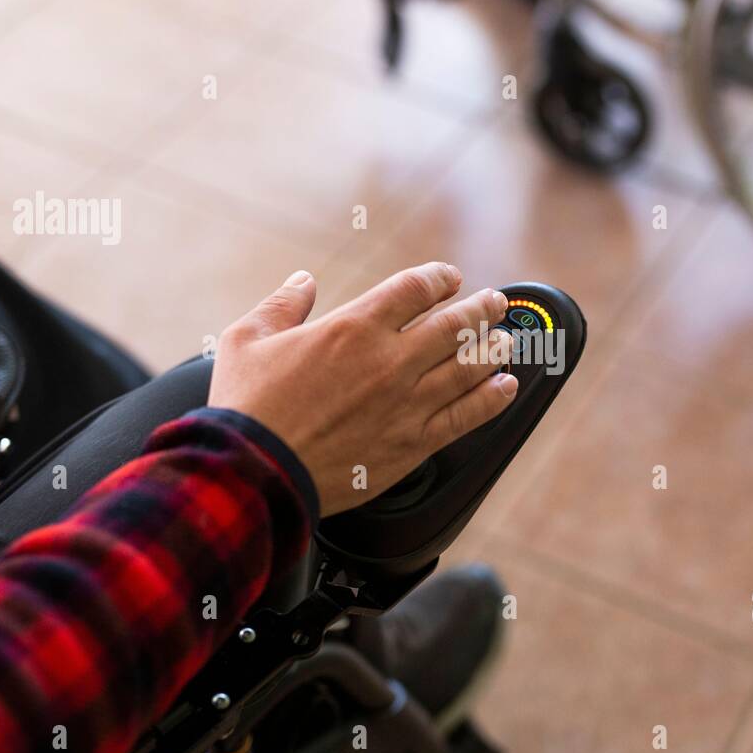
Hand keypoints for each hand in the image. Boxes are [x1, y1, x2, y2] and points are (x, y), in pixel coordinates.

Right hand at [208, 262, 516, 515]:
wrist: (255, 473)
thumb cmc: (246, 408)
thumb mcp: (248, 340)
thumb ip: (282, 305)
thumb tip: (302, 282)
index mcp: (354, 327)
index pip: (415, 289)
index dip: (439, 279)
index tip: (449, 279)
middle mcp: (390, 361)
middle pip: (455, 324)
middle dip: (481, 308)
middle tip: (494, 302)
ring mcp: (407, 404)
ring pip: (468, 367)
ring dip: (494, 349)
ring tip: (506, 341)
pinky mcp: (413, 444)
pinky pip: (467, 416)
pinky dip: (492, 398)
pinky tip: (505, 387)